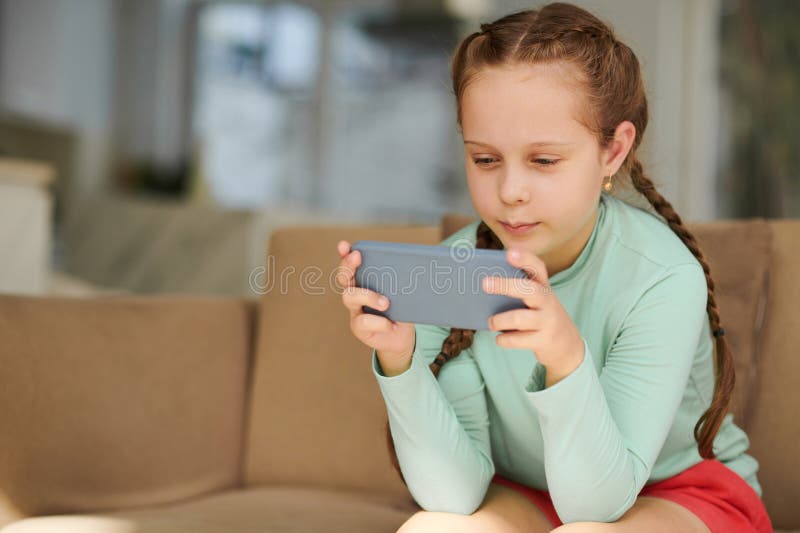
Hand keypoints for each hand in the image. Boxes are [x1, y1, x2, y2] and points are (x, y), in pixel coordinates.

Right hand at [336, 240, 415, 374]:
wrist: (402, 338)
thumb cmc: (402, 310)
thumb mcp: (404, 292)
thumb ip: (406, 279)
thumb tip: (426, 265)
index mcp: (365, 281)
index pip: (351, 265)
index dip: (345, 254)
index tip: (345, 245)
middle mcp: (356, 294)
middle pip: (344, 277)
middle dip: (348, 265)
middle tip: (357, 257)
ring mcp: (355, 311)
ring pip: (350, 297)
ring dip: (368, 296)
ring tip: (386, 303)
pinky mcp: (359, 328)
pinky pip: (363, 322)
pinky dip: (379, 322)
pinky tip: (391, 325)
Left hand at [483, 247, 584, 386]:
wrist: (568, 345)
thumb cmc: (541, 317)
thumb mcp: (536, 302)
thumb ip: (518, 293)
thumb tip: (484, 288)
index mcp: (543, 288)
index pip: (537, 268)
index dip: (524, 259)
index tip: (509, 252)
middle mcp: (547, 302)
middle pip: (528, 289)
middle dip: (505, 285)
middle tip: (484, 284)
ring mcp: (548, 321)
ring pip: (520, 318)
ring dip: (500, 320)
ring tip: (491, 322)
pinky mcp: (544, 340)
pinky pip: (518, 340)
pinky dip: (504, 339)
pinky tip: (500, 338)